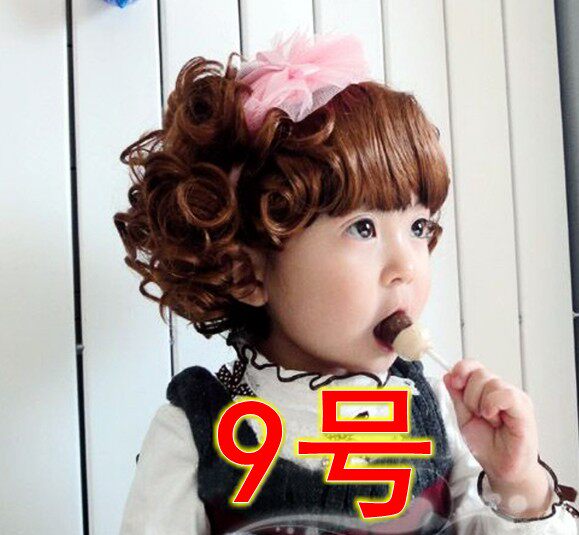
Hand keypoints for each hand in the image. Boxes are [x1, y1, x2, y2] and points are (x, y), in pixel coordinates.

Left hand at [443, 359, 550, 515]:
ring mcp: (515, 398)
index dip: (462, 369)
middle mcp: (502, 390)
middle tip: (475, 413)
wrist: (502, 469)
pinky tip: (492, 417)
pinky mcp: (524, 408)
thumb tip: (448, 375)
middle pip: (479, 372)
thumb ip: (457, 397)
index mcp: (488, 390)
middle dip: (469, 394)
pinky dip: (492, 404)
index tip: (454, 382)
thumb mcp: (464, 418)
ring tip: (488, 420)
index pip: (474, 366)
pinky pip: (505, 394)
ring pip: (491, 382)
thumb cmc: (487, 445)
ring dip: (480, 403)